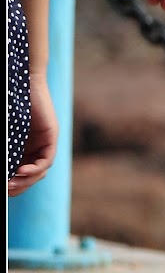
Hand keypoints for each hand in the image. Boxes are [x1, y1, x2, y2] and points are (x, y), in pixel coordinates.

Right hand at [8, 75, 58, 196]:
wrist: (23, 82)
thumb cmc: (12, 103)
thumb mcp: (6, 133)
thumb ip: (6, 149)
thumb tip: (5, 164)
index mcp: (24, 147)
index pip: (22, 173)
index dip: (14, 183)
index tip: (3, 189)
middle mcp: (37, 147)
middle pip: (32, 175)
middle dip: (19, 186)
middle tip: (7, 190)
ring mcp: (46, 142)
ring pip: (40, 171)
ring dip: (27, 180)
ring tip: (11, 184)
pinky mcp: (51, 136)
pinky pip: (47, 160)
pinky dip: (35, 168)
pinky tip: (22, 171)